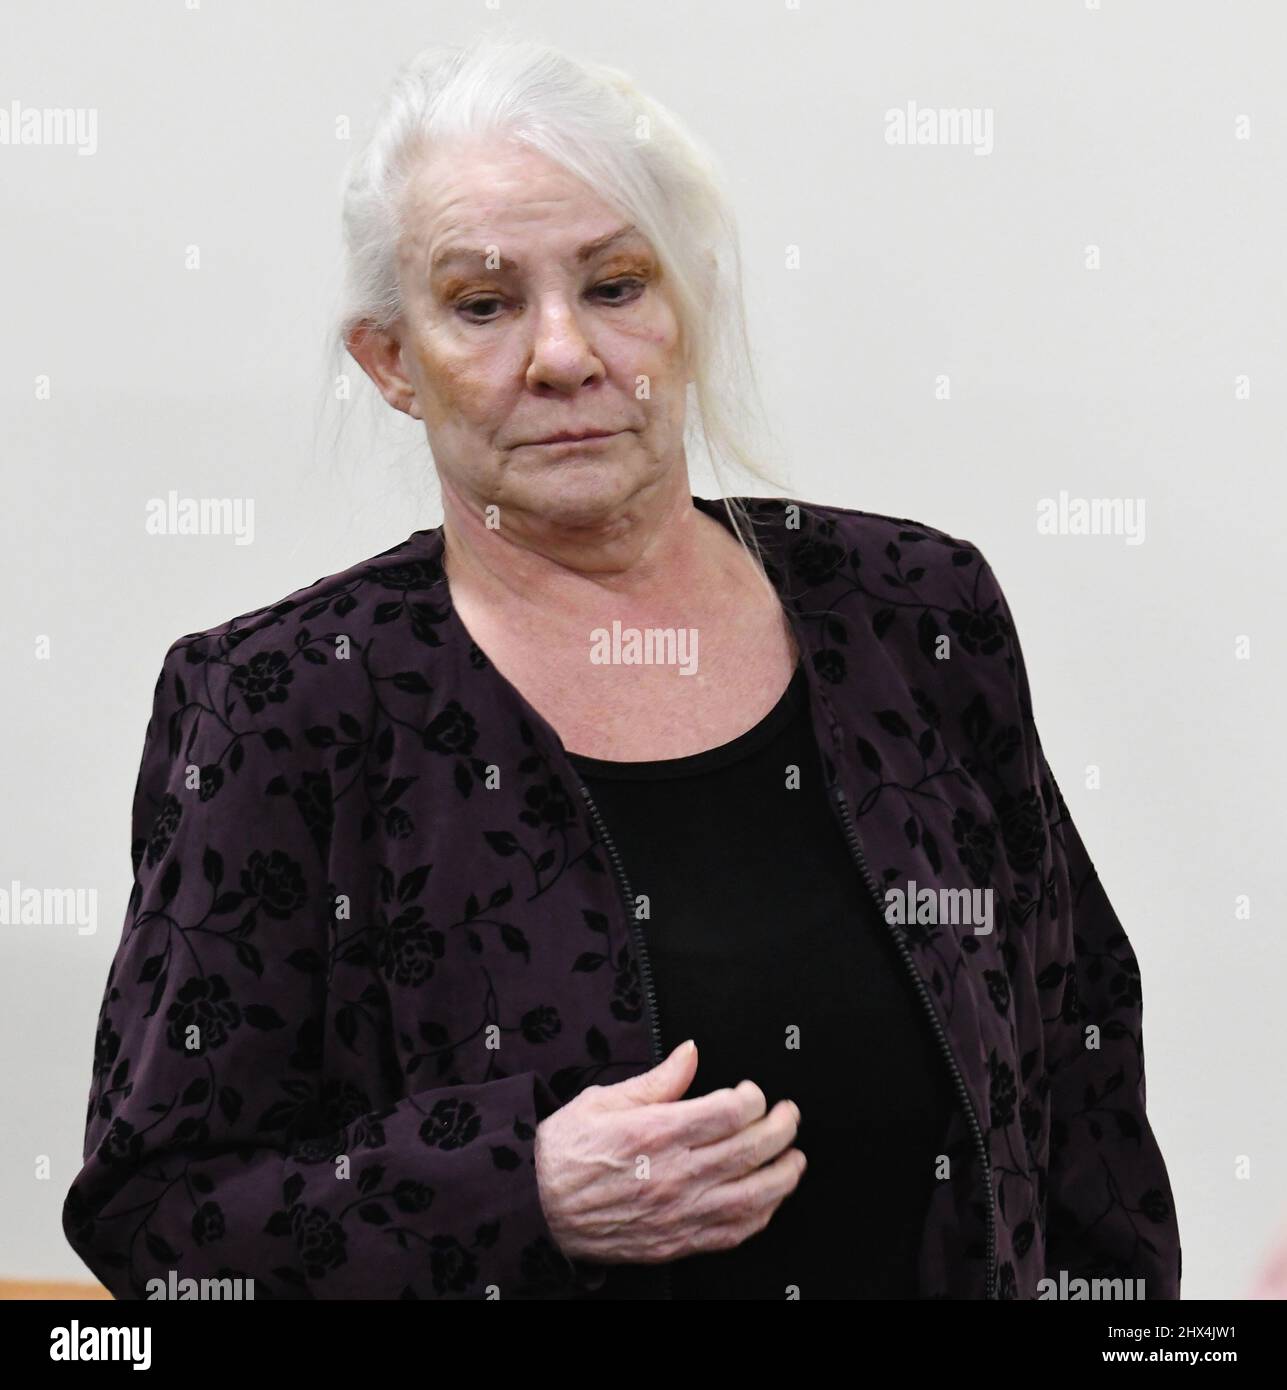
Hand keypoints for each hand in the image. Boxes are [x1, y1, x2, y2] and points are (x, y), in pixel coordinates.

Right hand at [533, 1039, 804, 1264]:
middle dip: (781, 1129)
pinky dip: (760, 1216)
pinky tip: (769, 1200)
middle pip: (750, 1150)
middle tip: (790, 1115)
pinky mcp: (676, 1242)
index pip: (729, 1112)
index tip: (753, 1092)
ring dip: (783, 1176)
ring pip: (752, 1196)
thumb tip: (691, 1052)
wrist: (537, 1208)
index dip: (753, 1098)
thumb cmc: (565, 1151)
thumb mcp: (603, 1100)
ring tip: (795, 1158)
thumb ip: (656, 1080)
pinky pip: (732, 1233)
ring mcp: (678, 1212)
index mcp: (656, 1132)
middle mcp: (673, 1174)